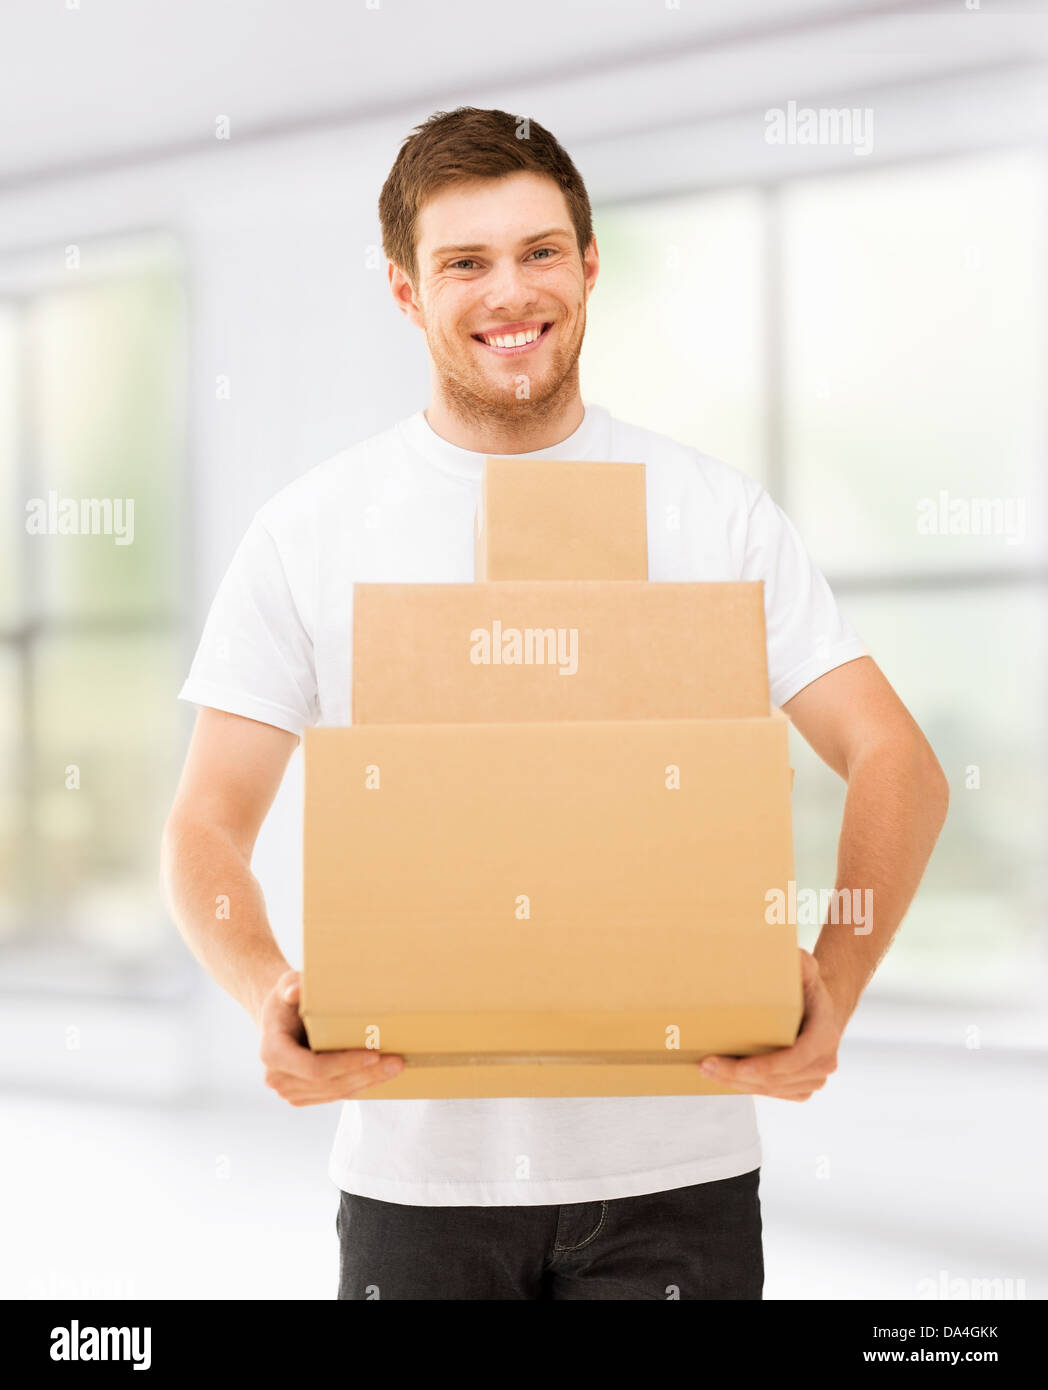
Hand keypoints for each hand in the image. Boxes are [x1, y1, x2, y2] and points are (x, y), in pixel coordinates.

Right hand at [258, 969, 403, 1105]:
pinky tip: (380, 1074)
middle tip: (397, 1062)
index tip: (374, 1054)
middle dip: (365, 1074)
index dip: (345, 1064)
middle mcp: (276, 1078)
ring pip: (335, 1092)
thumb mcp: (286, 984)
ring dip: (368, 1082)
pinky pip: (334, 1094)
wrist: (278, 1018)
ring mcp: (289, 1091)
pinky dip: (359, 1085)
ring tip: (395, 1067)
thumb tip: (296, 990)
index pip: (314, 1068)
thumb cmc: (287, 998)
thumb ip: (290, 985)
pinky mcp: (302, 1096)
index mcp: (272, 1052)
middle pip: (329, 1084)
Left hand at [699, 950, 839, 1100]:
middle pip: (777, 1078)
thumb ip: (800, 962)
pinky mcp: (802, 1088)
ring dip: (737, 1084)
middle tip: (705, 1065)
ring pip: (771, 1090)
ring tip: (706, 1070)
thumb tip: (788, 957)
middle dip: (739, 1075)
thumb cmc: (806, 986)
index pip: (797, 1058)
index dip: (769, 1066)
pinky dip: (747, 1087)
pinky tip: (723, 1077)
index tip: (742, 1067)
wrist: (819, 1010)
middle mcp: (824, 1062)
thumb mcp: (805, 968)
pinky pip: (772, 1094)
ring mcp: (814, 1079)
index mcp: (826, 1034)